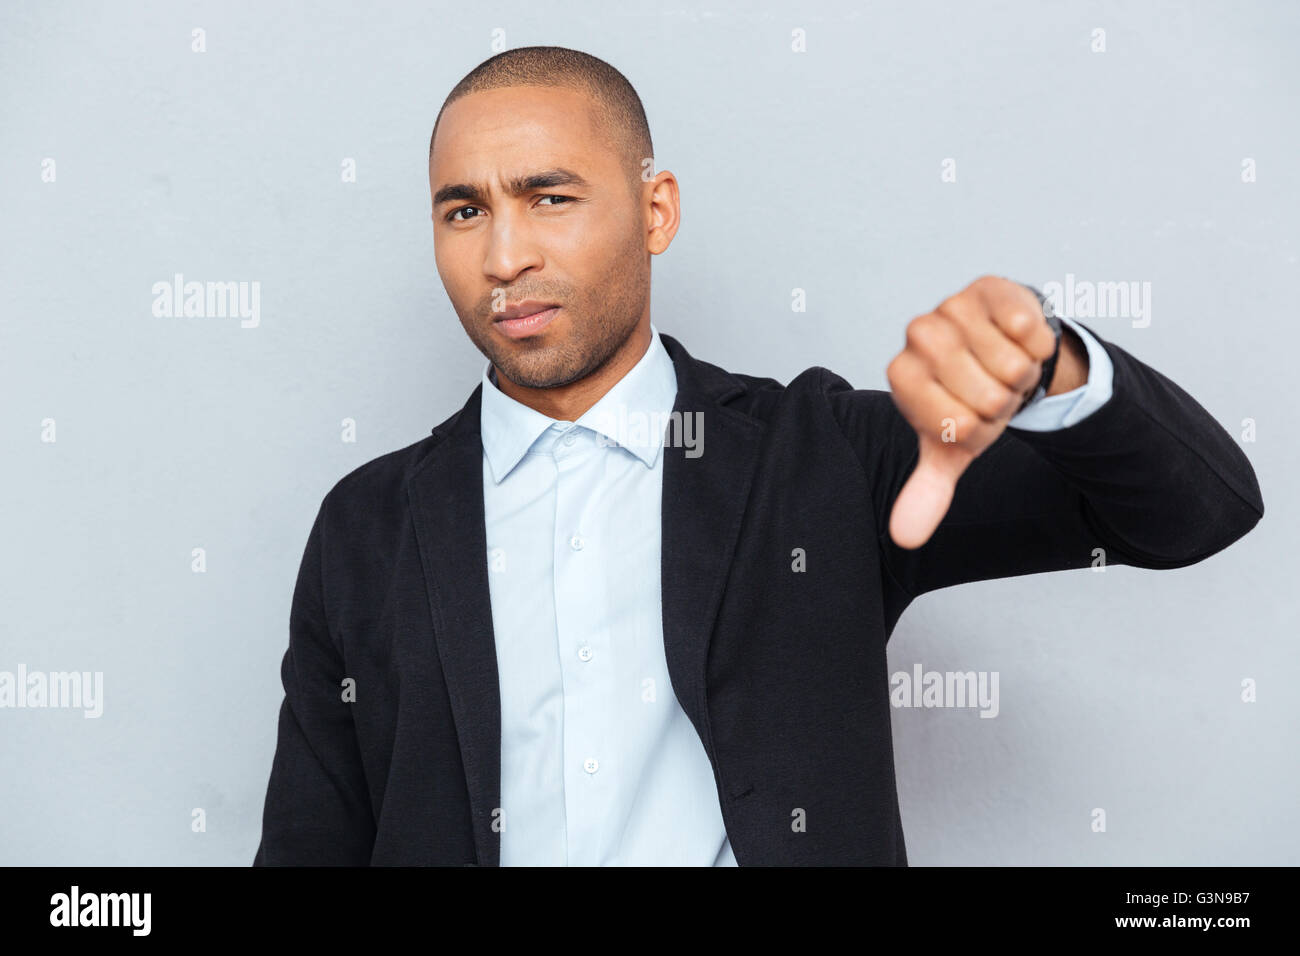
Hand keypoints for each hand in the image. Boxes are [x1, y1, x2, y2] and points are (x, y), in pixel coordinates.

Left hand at [885, 275, 1057, 549]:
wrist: (1001, 353)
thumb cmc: (970, 401)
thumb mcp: (951, 449)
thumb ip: (928, 491)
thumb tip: (905, 537)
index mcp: (902, 377)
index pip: (952, 422)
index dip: (975, 427)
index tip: (970, 415)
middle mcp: (919, 336)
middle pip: (984, 394)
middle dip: (1002, 402)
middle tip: (993, 390)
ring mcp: (952, 307)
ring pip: (1009, 363)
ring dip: (1021, 374)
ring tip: (1006, 366)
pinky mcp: (989, 288)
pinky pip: (1028, 329)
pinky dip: (1035, 345)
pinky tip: (1019, 340)